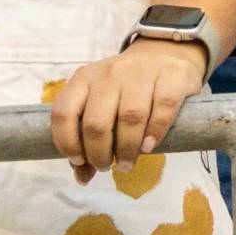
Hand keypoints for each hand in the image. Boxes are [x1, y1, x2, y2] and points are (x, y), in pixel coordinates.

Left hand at [49, 35, 206, 178]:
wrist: (164, 55)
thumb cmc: (126, 90)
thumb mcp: (101, 106)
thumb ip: (87, 140)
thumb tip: (83, 179)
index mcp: (84, 78)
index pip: (63, 113)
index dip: (67, 143)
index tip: (79, 160)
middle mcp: (110, 72)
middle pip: (97, 122)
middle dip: (99, 154)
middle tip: (106, 167)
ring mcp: (142, 71)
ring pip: (130, 117)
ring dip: (127, 149)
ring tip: (127, 164)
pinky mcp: (172, 74)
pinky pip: (163, 108)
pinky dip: (155, 132)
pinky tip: (149, 146)